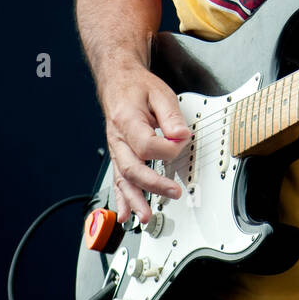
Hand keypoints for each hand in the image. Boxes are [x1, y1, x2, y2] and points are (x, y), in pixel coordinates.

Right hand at [100, 65, 192, 224]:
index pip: (147, 145)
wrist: (118, 82)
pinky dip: (121, 199)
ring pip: (123, 179)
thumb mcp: (160, 93)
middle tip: (174, 192)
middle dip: (154, 184)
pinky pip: (117, 180)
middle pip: (133, 168)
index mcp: (127, 120)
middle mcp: (117, 138)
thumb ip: (172, 116)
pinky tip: (125, 214)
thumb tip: (182, 136)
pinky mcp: (118, 155)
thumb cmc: (138, 88)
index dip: (168, 149)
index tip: (182, 142)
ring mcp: (115, 149)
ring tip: (145, 216)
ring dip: (134, 200)